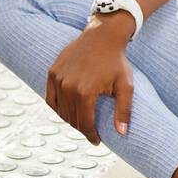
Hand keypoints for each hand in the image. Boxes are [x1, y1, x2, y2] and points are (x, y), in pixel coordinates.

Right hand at [45, 11, 135, 143]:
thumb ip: (124, 110)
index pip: (85, 124)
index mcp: (85, 92)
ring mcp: (58, 79)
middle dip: (82, 128)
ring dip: (70, 119)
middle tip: (91, 131)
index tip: (97, 141)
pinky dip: (57, 108)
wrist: (103, 36)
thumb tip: (122, 134)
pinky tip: (67, 111)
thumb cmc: (117, 61)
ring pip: (60, 111)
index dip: (92, 135)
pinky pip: (50, 99)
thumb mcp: (126, 85)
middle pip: (72, 119)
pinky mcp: (52, 73)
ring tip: (81, 122)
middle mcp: (68, 87)